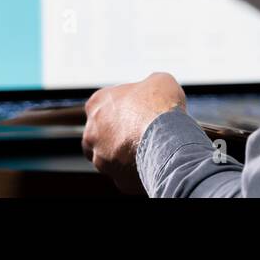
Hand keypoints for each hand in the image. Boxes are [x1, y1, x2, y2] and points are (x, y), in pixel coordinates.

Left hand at [83, 71, 187, 193]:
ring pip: (110, 158)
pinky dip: (137, 170)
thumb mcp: (159, 81)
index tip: (137, 107)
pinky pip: (127, 175)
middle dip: (117, 133)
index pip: (102, 104)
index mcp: (97, 104)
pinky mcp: (118, 178)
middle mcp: (92, 133)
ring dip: (125, 154)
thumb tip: (154, 88)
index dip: (122, 105)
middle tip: (140, 129)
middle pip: (101, 134)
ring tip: (148, 147)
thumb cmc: (158, 106)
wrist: (167, 138)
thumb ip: (149, 84)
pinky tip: (153, 161)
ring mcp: (102, 159)